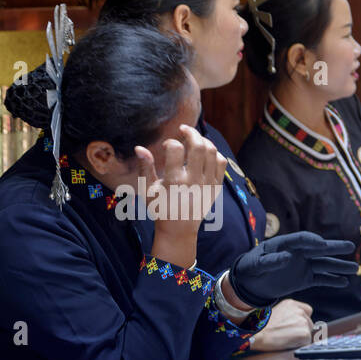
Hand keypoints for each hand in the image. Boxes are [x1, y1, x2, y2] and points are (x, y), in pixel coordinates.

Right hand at [137, 125, 224, 268]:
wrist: (179, 229)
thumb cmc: (160, 208)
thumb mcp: (148, 190)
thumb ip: (145, 167)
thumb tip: (139, 147)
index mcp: (174, 181)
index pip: (175, 149)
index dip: (170, 142)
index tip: (167, 146)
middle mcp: (193, 180)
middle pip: (198, 145)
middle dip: (191, 132)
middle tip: (184, 129)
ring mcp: (207, 183)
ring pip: (212, 151)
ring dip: (203, 141)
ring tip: (195, 139)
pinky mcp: (216, 186)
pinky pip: (221, 162)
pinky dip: (215, 153)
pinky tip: (205, 153)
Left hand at [230, 232, 358, 307]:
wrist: (249, 283)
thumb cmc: (250, 268)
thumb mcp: (256, 265)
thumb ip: (270, 261)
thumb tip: (287, 258)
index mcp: (285, 244)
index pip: (302, 239)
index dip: (312, 241)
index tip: (322, 245)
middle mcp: (298, 253)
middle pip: (319, 249)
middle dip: (334, 248)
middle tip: (350, 246)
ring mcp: (303, 266)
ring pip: (324, 264)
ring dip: (339, 266)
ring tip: (355, 268)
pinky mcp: (305, 279)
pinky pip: (321, 279)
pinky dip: (331, 281)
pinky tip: (344, 282)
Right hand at [248, 299, 314, 350]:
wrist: (255, 335)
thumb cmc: (260, 327)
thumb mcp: (275, 313)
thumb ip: (289, 315)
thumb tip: (295, 323)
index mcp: (291, 303)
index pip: (307, 311)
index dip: (301, 319)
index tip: (293, 325)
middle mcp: (299, 310)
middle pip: (309, 322)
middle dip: (300, 329)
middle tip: (286, 333)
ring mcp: (303, 322)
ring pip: (308, 332)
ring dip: (299, 337)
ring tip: (284, 338)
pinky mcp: (305, 333)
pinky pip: (306, 342)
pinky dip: (298, 344)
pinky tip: (286, 342)